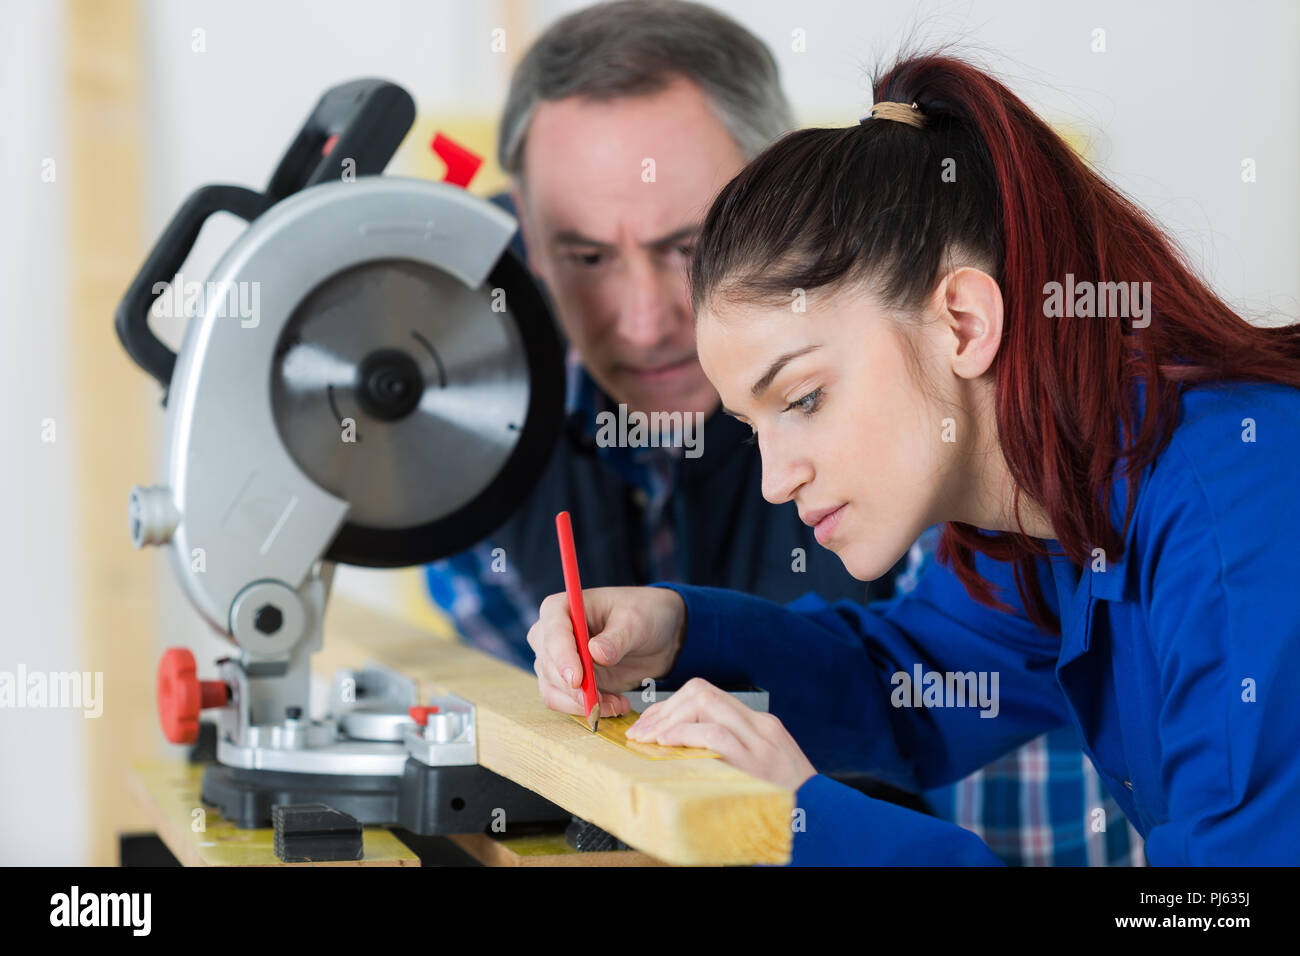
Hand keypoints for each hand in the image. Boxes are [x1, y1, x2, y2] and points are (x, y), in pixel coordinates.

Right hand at [527, 586, 685, 718]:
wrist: (656, 635)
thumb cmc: (642, 614)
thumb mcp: (636, 621)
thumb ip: (617, 638)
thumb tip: (596, 654)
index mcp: (561, 608)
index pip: (552, 632)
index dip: (562, 657)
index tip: (576, 679)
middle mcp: (551, 634)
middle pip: (548, 665)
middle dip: (573, 688)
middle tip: (602, 701)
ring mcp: (557, 661)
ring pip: (552, 689)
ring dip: (582, 703)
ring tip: (617, 704)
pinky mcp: (568, 683)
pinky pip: (567, 703)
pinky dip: (589, 709)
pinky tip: (616, 705)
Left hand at [626, 677, 816, 790]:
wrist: (822, 823)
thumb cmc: (783, 805)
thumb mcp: (758, 772)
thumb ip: (728, 756)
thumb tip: (682, 756)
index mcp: (760, 726)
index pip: (707, 695)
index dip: (670, 707)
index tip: (649, 727)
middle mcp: (760, 726)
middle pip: (702, 690)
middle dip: (664, 709)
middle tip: (641, 735)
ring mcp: (760, 741)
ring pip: (705, 701)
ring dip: (668, 718)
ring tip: (649, 741)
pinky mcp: (757, 762)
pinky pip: (714, 734)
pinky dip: (684, 735)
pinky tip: (666, 746)